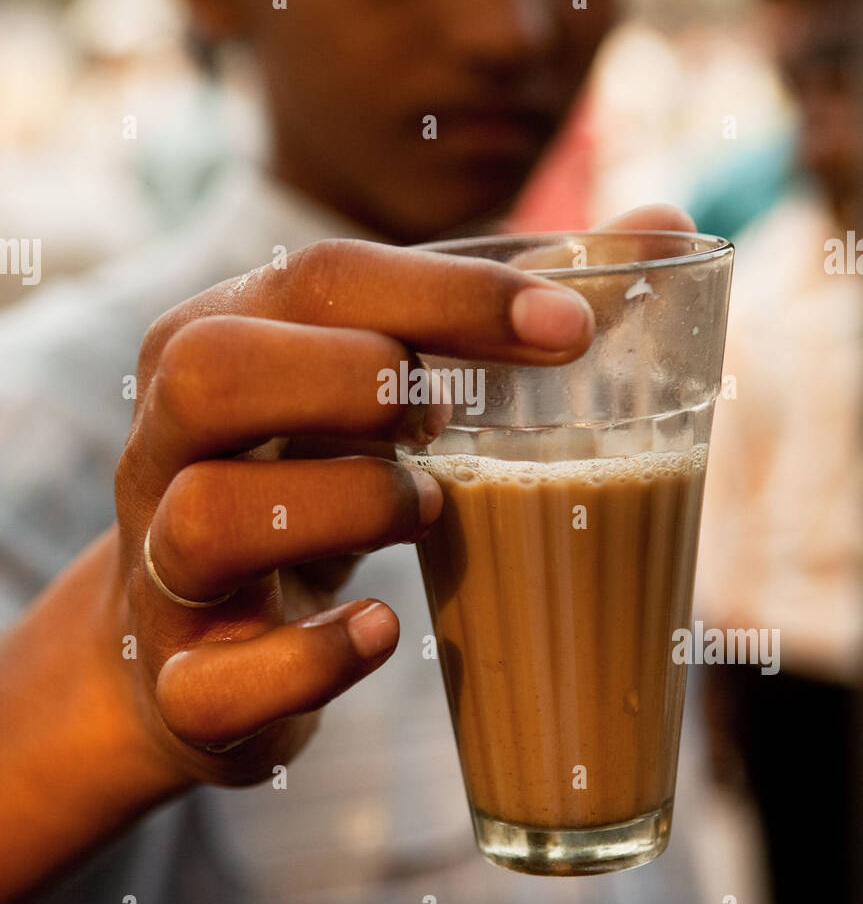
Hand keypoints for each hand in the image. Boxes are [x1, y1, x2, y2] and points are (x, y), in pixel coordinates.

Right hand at [112, 231, 607, 786]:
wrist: (202, 646)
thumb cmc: (317, 484)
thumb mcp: (384, 388)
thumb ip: (509, 310)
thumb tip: (667, 219)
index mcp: (219, 342)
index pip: (315, 281)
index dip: (447, 296)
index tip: (571, 330)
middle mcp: (167, 446)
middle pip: (206, 371)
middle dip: (350, 379)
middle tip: (451, 416)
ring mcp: (161, 569)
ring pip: (202, 520)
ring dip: (343, 507)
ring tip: (430, 510)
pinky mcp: (182, 683)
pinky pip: (209, 684)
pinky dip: (309, 662)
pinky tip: (388, 634)